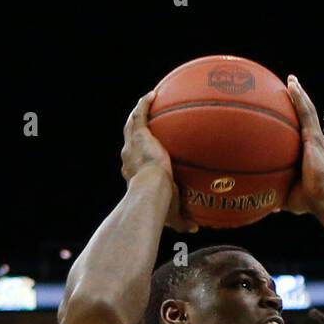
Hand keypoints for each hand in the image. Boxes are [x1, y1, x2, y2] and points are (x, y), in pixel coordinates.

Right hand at [120, 92, 197, 234]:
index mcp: (133, 174)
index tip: (144, 153)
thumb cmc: (159, 205)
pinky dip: (144, 104)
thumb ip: (182, 221)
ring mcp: (132, 145)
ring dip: (137, 112)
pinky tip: (152, 94)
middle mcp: (128, 158)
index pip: (133, 162)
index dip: (137, 156)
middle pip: (129, 140)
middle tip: (142, 125)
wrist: (152, 191)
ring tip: (146, 102)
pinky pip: (140, 114)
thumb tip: (194, 229)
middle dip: (135, 131)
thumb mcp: (171, 215)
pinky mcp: (139, 135)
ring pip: (131, 124)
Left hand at [280, 76, 323, 214]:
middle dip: (298, 101)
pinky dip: (299, 97)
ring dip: (299, 94)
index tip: (287, 111)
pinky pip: (305, 112)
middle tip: (290, 87)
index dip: (296, 120)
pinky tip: (292, 85)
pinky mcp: (314, 136)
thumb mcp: (288, 195)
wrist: (322, 197)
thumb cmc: (307, 201)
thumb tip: (266, 206)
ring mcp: (315, 137)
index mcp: (309, 153)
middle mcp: (313, 142)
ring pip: (307, 110)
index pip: (301, 132)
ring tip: (292, 80)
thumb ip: (277, 196)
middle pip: (306, 116)